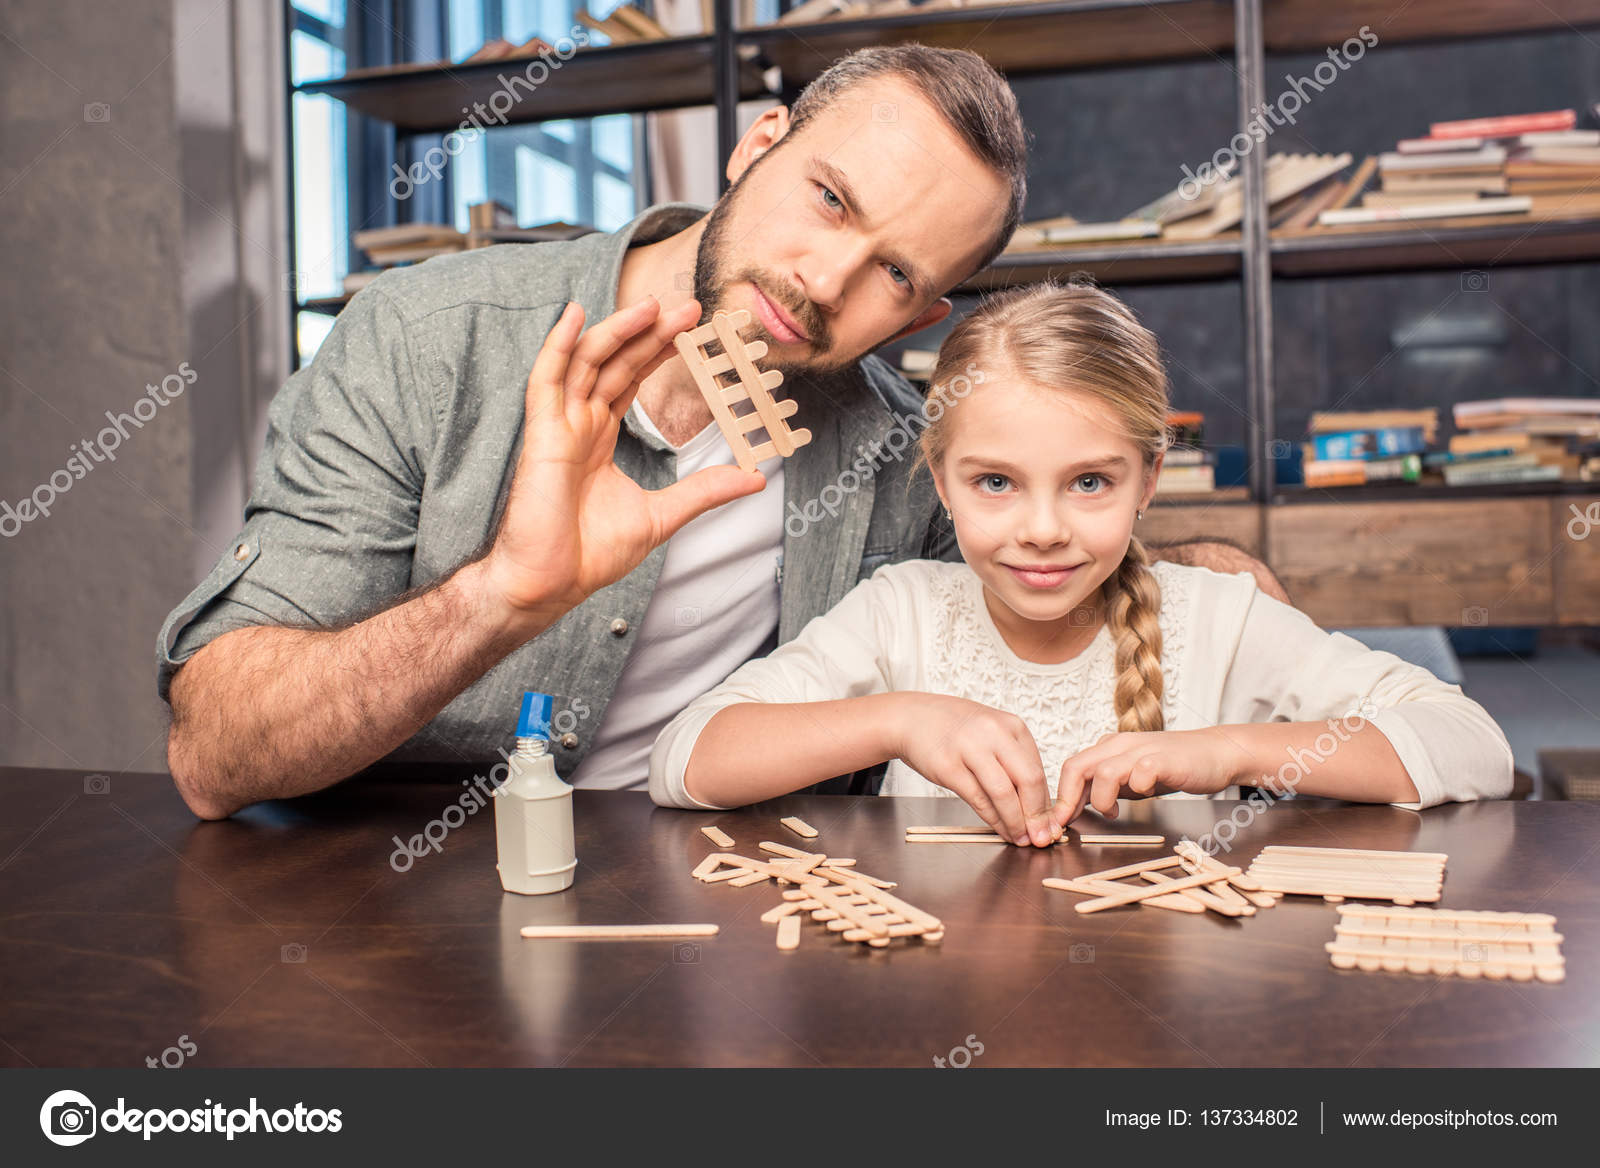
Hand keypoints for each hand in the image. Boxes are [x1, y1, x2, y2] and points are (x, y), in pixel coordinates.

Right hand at [481, 297, 763, 622]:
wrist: (552, 584)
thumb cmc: (590, 554)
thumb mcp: (662, 515)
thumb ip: (704, 491)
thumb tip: (754, 479)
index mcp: (600, 438)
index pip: (631, 379)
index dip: (658, 350)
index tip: (692, 329)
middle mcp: (578, 424)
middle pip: (615, 363)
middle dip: (650, 333)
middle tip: (689, 308)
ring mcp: (558, 427)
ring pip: (586, 362)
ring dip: (617, 330)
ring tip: (652, 305)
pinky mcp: (541, 435)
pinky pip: (546, 379)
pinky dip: (558, 345)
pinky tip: (576, 315)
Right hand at [890, 694, 1057, 846]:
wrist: (912, 717)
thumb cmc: (955, 728)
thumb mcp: (992, 732)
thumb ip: (1014, 760)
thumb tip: (1038, 803)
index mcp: (1011, 725)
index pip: (1038, 770)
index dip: (1046, 803)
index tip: (1050, 823)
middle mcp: (993, 733)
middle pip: (1028, 780)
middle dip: (1037, 815)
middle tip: (1041, 837)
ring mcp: (969, 748)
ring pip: (1003, 793)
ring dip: (1015, 822)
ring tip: (1021, 838)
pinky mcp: (948, 766)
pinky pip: (978, 799)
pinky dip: (992, 819)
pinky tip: (1000, 828)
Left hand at [1051, 728, 1244, 827]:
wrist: (1215, 753)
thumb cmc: (1172, 767)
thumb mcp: (1131, 777)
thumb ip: (1106, 787)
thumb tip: (1078, 806)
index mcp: (1109, 748)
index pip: (1072, 768)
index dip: (1060, 797)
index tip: (1056, 822)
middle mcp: (1120, 745)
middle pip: (1076, 766)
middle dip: (1066, 799)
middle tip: (1067, 823)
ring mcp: (1141, 750)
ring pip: (1103, 771)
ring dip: (1101, 798)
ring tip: (1113, 811)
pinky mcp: (1164, 759)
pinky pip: (1140, 772)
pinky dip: (1136, 787)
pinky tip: (1144, 794)